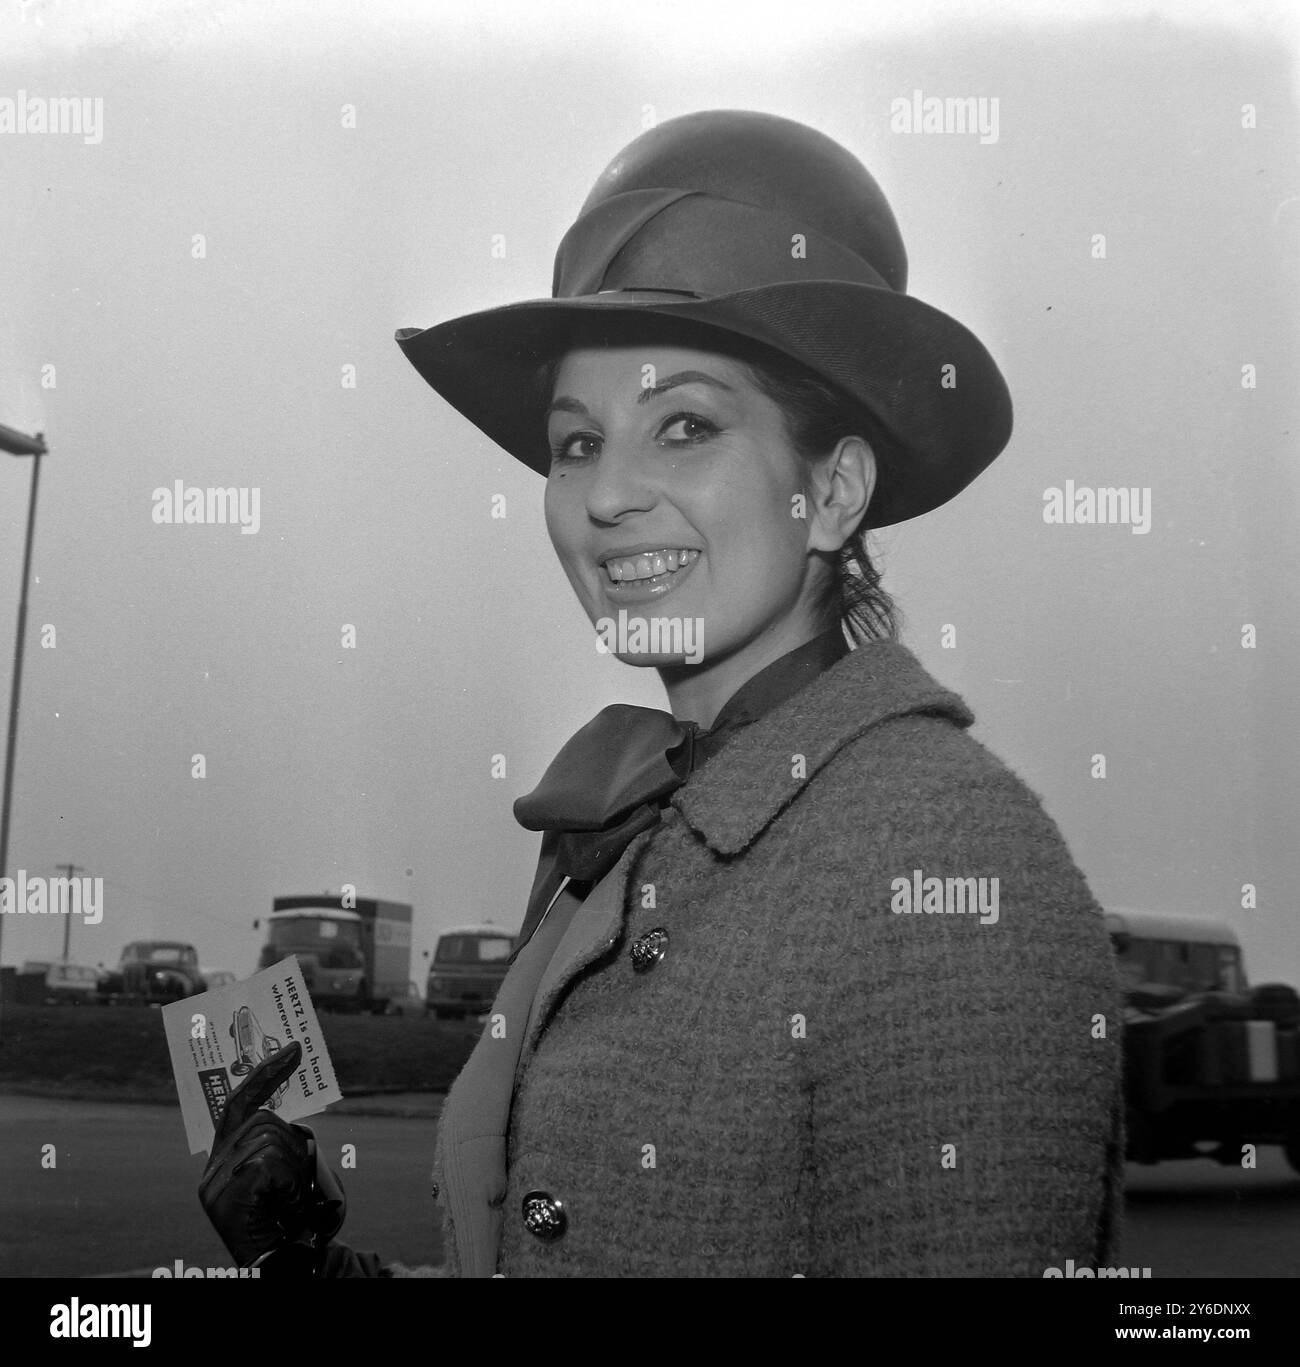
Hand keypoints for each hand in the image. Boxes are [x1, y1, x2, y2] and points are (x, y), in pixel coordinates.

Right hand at [199, 1039, 342, 1267]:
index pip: (241, 1101)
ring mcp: (213, 1182)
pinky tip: (280, 1204)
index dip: (265, 1073)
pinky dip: (286, 1181)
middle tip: (292, 1183)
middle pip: (264, 1121)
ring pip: (270, 1141)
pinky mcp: (220, 1197)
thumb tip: (288, 1109)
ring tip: (285, 1199)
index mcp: (225, 1156)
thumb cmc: (287, 1218)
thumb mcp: (283, 1171)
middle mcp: (213, 1167)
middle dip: (292, 1146)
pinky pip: (267, 1163)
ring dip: (292, 1168)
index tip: (294, 1048)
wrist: (279, 1263)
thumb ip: (275, 1141)